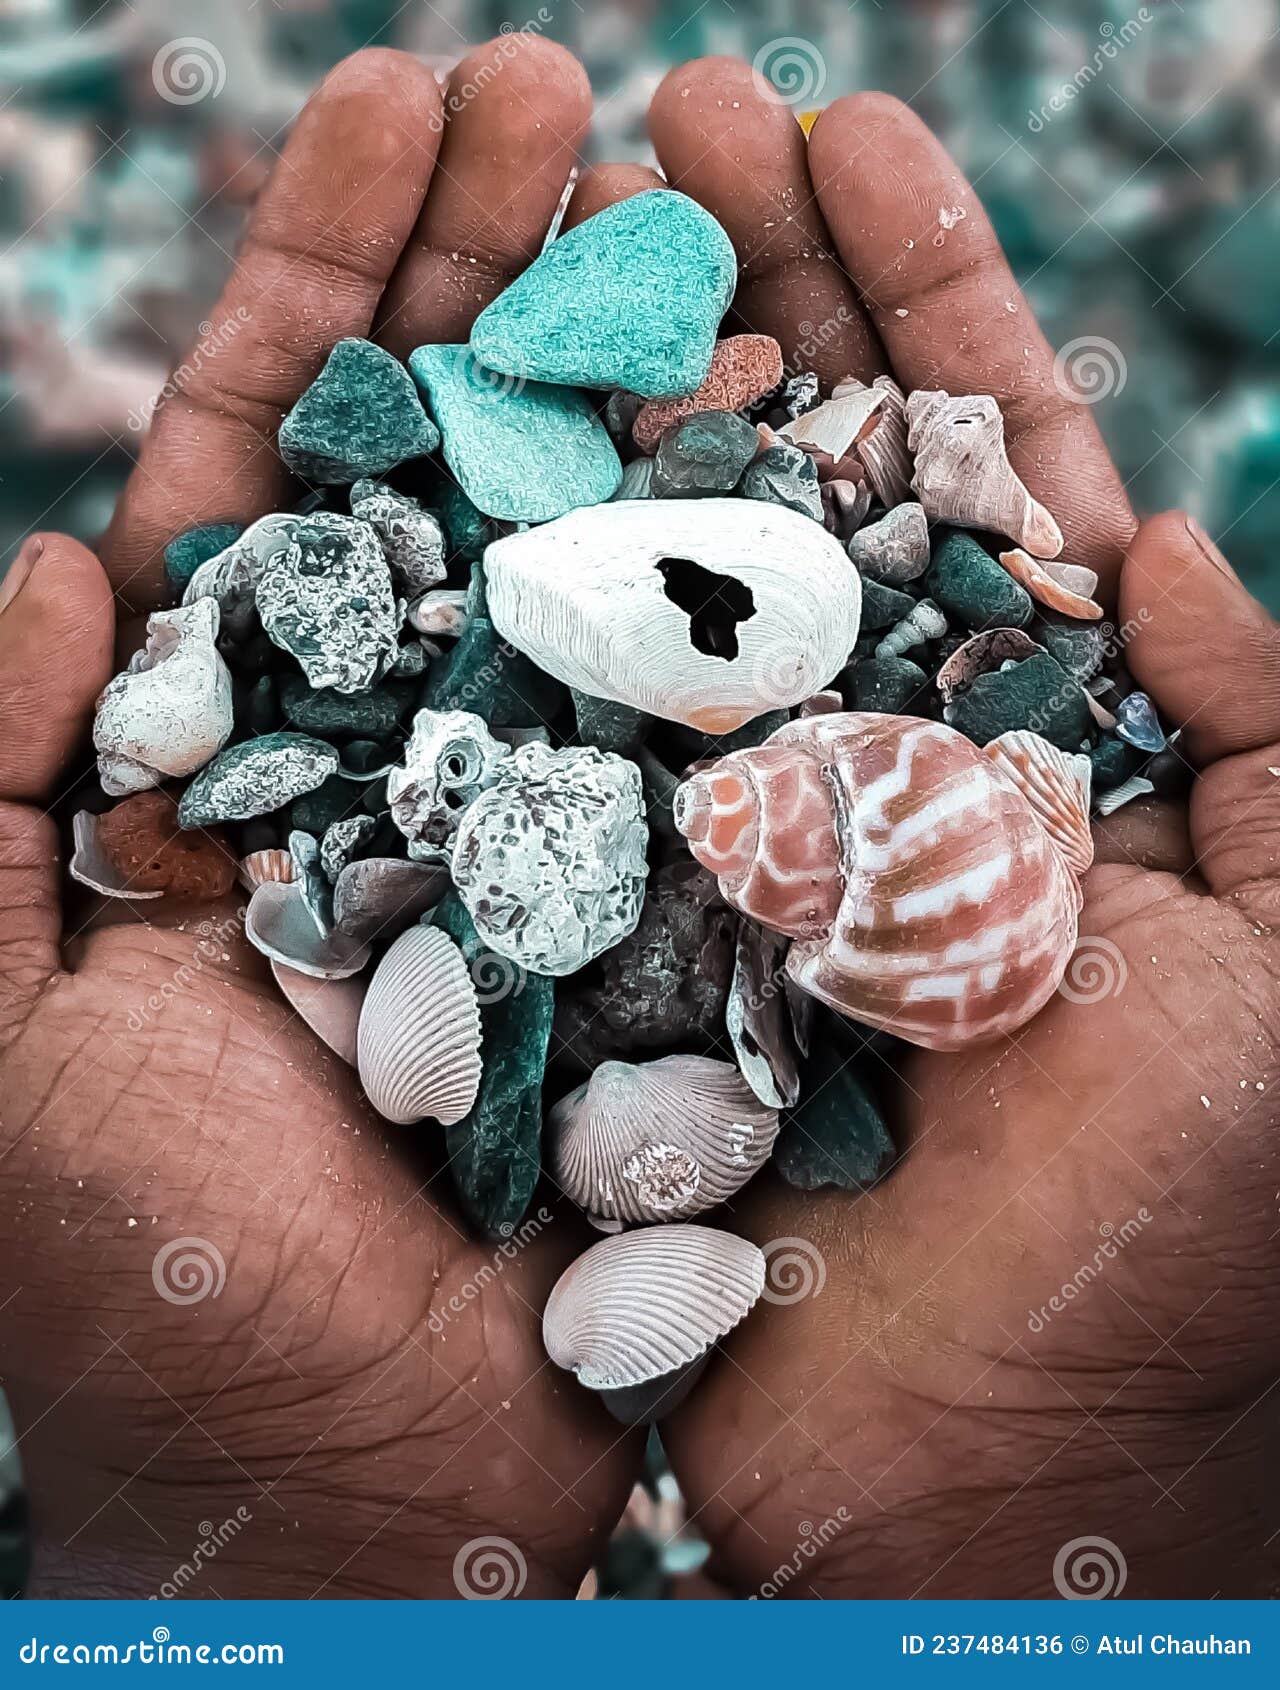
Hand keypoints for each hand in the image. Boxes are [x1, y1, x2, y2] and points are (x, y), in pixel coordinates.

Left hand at [0, 38, 640, 1599]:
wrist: (370, 1469)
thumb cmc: (162, 1278)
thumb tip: (50, 562)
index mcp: (238, 755)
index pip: (275, 475)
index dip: (329, 295)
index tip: (397, 115)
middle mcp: (406, 754)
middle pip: (453, 471)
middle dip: (498, 274)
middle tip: (571, 92)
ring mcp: (561, 813)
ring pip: (602, 552)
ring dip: (636, 370)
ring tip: (694, 174)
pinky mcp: (686, 896)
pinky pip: (725, 707)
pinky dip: (753, 566)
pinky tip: (793, 411)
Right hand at [630, 60, 1277, 1598]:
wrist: (977, 1466)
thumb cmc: (1174, 1234)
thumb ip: (1277, 729)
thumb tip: (1159, 532)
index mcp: (1026, 739)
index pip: (964, 473)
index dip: (910, 297)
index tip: (836, 129)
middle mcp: (853, 753)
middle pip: (787, 480)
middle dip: (735, 287)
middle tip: (652, 108)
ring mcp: (706, 825)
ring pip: (648, 562)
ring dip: (603, 384)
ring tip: (536, 192)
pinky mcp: (587, 915)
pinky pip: (536, 725)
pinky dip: (499, 578)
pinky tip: (453, 428)